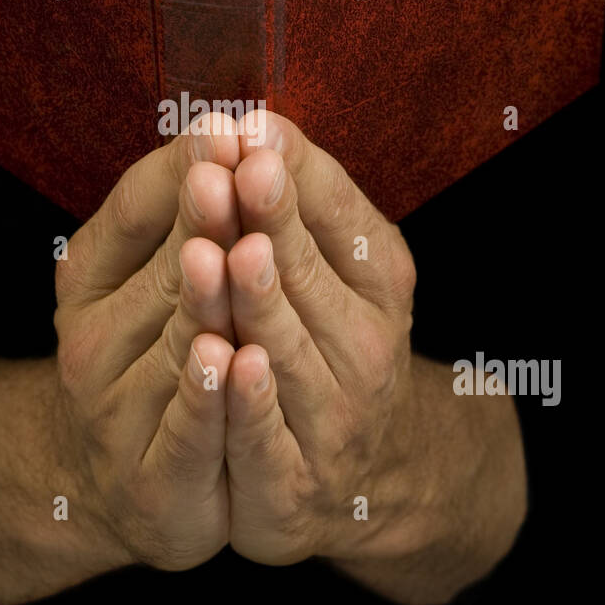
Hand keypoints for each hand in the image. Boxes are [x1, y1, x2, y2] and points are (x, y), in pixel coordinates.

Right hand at [52, 111, 241, 570]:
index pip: (134, 213)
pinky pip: (187, 433)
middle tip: (229, 175)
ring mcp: (117, 415)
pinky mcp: (153, 480)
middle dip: (204, 224)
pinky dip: (209, 397)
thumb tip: (230, 123)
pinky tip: (234, 360)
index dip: (179, 173)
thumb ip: (181, 207)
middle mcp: (92, 343)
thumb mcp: (148, 271)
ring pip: (178, 347)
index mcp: (90, 279)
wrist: (133, 479)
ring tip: (237, 253)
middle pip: (164, 274)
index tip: (222, 128)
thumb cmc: (155, 351)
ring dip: (208, 301)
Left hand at [222, 110, 424, 565]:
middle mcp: (367, 345)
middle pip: (305, 276)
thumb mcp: (331, 262)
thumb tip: (256, 121)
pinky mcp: (290, 484)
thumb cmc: (322, 338)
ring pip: (283, 351)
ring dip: (255, 303)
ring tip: (228, 254)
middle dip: (266, 223)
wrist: (345, 470)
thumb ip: (299, 199)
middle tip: (234, 171)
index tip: (251, 129)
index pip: (334, 215)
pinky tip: (227, 362)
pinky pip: (265, 439)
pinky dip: (248, 403)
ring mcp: (334, 418)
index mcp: (377, 278)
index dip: (292, 175)